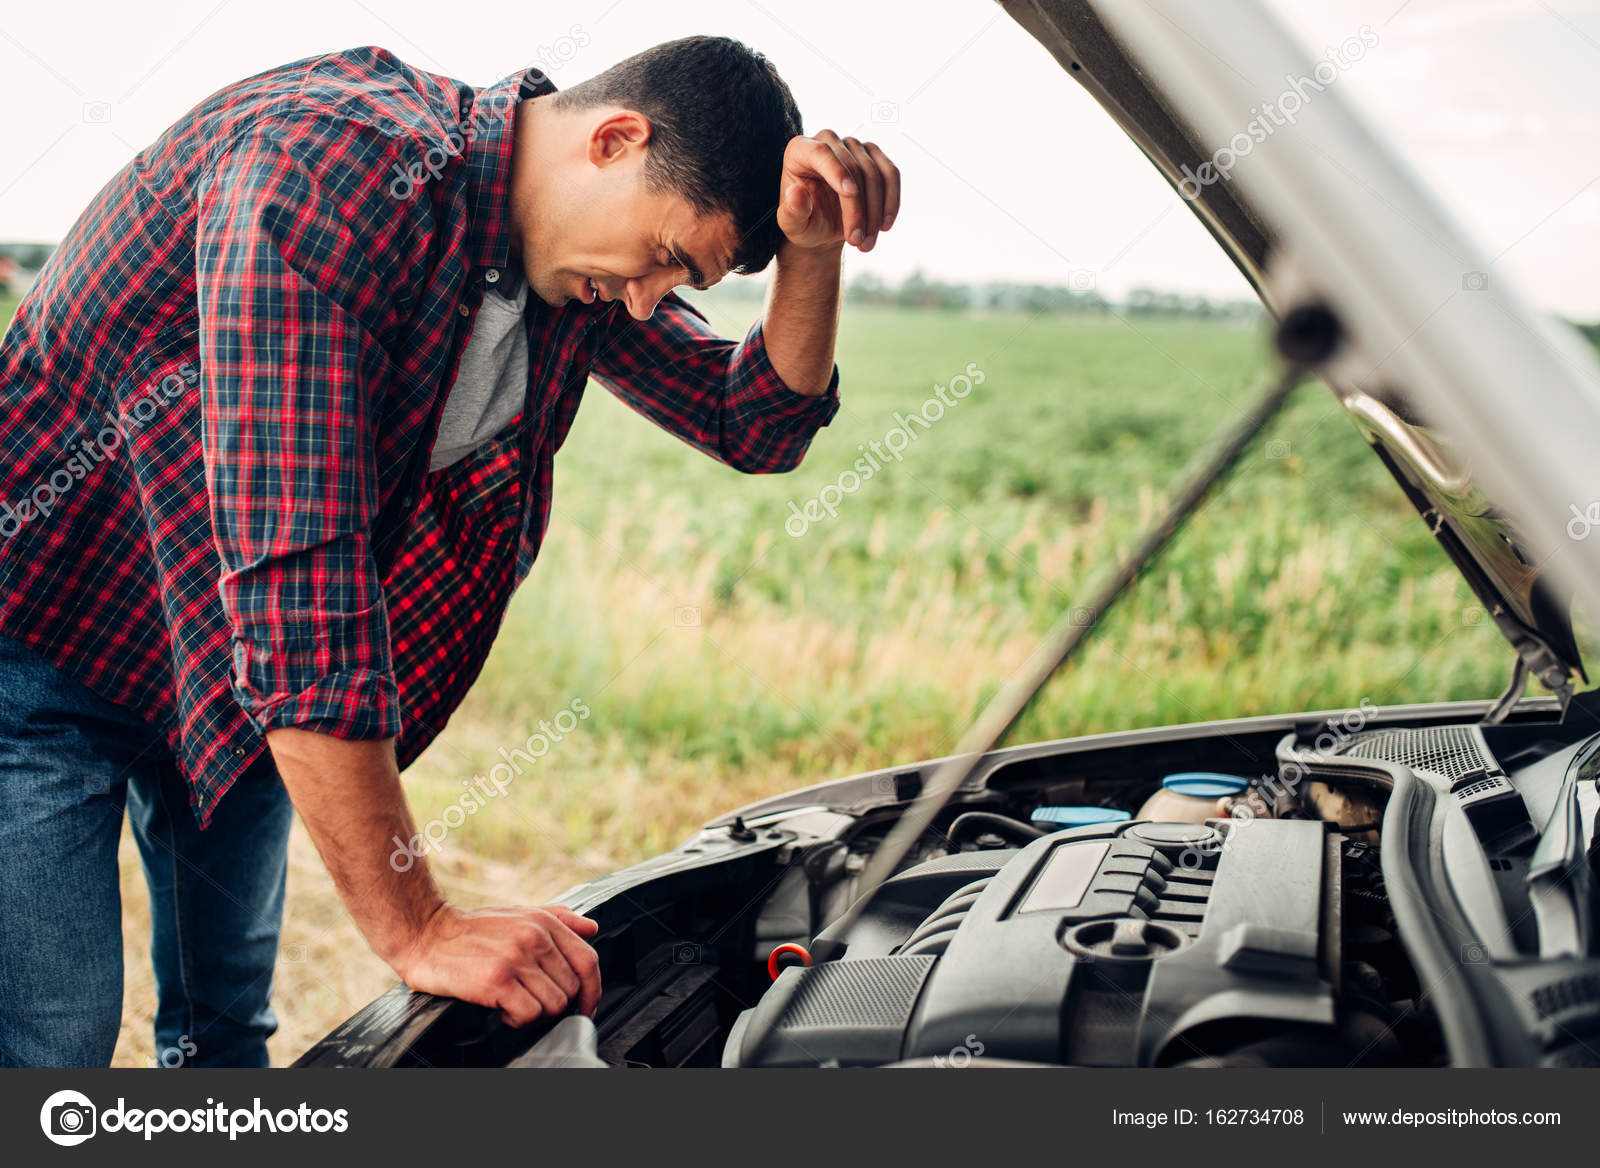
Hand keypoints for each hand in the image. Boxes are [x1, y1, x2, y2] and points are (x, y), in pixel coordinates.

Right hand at [392, 902, 601, 1026]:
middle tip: (529, 999)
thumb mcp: (519, 914)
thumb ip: (558, 919)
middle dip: (553, 1003)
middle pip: (571, 989)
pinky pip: (529, 1014)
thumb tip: (592, 928)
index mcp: (544, 923)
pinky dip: (517, 1019)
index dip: (592, 990)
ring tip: (512, 1001)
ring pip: (553, 1005)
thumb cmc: (471, 930)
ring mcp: (516, 959)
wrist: (424, 934)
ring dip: (534, 1013)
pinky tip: (501, 1008)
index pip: (587, 961)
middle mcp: (534, 938)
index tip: (586, 1006)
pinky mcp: (496, 981)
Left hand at [776, 131, 900, 252]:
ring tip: (866, 242)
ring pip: (874, 174)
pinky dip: (891, 201)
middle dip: (857, 209)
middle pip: (852, 168)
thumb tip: (795, 193)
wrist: (823, 226)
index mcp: (799, 151)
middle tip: (856, 241)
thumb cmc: (804, 222)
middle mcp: (827, 141)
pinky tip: (884, 225)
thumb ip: (791, 212)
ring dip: (875, 212)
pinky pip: (891, 174)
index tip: (850, 193)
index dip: (837, 171)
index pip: (821, 152)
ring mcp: (853, 146)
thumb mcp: (792, 225)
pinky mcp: (873, 155)